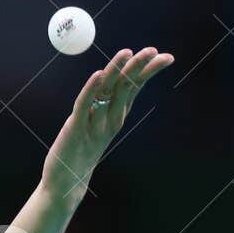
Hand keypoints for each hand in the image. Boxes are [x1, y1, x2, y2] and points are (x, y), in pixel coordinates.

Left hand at [42, 47, 174, 201]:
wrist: (66, 182)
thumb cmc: (81, 151)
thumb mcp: (98, 125)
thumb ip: (107, 105)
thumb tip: (116, 79)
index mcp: (117, 116)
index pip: (135, 87)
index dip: (149, 71)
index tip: (167, 57)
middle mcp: (110, 119)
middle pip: (127, 87)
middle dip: (140, 67)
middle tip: (154, 51)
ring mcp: (94, 124)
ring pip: (109, 92)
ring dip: (117, 70)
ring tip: (128, 52)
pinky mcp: (76, 128)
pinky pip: (84, 104)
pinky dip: (91, 89)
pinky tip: (98, 75)